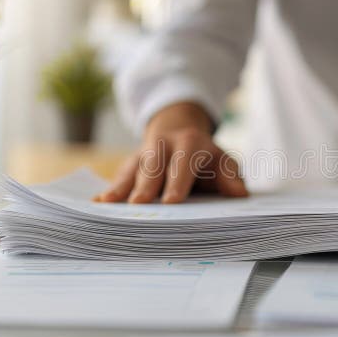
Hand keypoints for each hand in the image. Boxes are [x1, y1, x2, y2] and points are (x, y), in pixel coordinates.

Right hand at [94, 102, 247, 203]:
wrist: (178, 131)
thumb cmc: (204, 157)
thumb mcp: (222, 161)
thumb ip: (230, 176)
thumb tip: (240, 194)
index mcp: (189, 143)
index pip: (182, 162)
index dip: (177, 181)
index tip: (171, 201)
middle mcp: (162, 145)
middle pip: (152, 165)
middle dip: (145, 184)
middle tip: (138, 205)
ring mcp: (142, 154)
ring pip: (131, 170)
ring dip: (120, 187)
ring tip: (108, 203)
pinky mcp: (129, 165)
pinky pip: (118, 177)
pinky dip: (109, 189)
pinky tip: (97, 203)